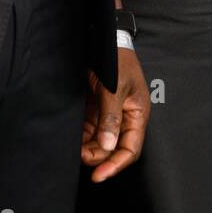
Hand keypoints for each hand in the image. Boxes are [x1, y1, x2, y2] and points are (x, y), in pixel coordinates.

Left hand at [81, 49, 149, 182]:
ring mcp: (111, 112)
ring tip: (74, 149)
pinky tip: (74, 138)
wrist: (104, 37)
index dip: (115, 165)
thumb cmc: (116, 59)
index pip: (130, 149)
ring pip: (101, 140)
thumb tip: (108, 146)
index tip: (99, 176)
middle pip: (114, 147)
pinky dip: (83, 135)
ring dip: (89, 147)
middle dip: (98, 155)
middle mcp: (125, 117)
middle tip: (80, 157)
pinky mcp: (98, 106)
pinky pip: (91, 127)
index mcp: (137, 114)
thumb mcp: (114, 89)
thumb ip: (110, 118)